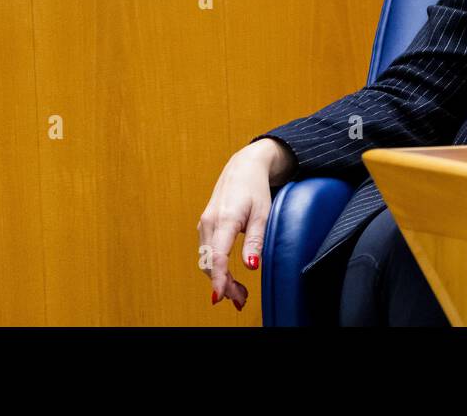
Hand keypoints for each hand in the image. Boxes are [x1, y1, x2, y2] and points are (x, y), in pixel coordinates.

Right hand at [197, 138, 295, 310]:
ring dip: (219, 277)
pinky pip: (206, 251)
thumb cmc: (255, 187)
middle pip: (209, 262)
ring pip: (206, 259)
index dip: (218, 278)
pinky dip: (216, 266)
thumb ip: (255, 241)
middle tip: (241, 299)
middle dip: (223, 284)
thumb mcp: (263, 214)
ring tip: (239, 293)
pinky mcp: (205, 225)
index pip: (216, 255)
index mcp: (224, 218)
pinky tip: (228, 275)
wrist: (244, 166)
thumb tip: (251, 266)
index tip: (220, 296)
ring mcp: (204, 223)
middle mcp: (209, 222)